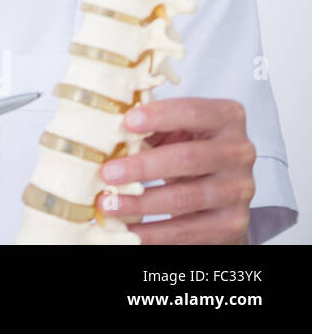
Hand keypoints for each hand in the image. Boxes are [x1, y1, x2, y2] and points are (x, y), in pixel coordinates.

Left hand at [98, 97, 256, 243]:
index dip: (160, 116)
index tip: (126, 122)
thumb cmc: (184, 149)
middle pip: (188, 158)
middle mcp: (239, 152)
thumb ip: (148, 126)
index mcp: (226, 118)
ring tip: (109, 204)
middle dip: (143, 166)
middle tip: (107, 173)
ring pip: (187, 198)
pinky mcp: (233, 222)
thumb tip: (105, 129)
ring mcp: (239, 189)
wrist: (217, 192)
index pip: (194, 111)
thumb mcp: (172, 131)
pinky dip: (155, 233)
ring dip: (142, 204)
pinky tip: (129, 232)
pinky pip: (190, 230)